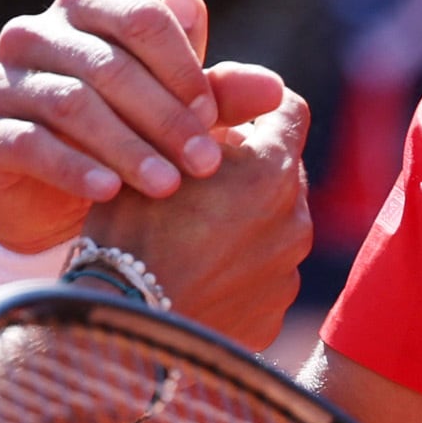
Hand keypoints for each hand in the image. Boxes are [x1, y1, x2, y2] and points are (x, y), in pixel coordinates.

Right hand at [0, 0, 281, 254]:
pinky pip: (30, 144)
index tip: (214, 117)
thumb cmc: (122, 138)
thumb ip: (216, 96)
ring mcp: (1, 82)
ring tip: (168, 187)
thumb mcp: (171, 114)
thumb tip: (274, 87)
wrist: (52, 200)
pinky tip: (110, 194)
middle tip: (206, 163)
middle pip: (108, 64)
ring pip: (71, 104)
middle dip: (163, 117)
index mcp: (84, 8)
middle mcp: (34, 33)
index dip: (182, 66)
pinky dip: (75, 168)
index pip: (140, 18)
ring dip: (126, 147)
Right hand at [85, 84, 311, 351]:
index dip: (252, 107)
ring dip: (244, 218)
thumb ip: (206, 114)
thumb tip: (234, 94)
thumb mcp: (156, 153)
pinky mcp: (273, 313)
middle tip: (192, 178)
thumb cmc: (130, 232)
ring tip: (191, 233)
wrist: (126, 328)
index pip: (288, 109)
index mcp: (273, 171)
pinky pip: (264, 273)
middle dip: (247, 167)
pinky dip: (239, 267)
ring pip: (274, 223)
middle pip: (281, 170)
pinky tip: (196, 273)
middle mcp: (296, 220)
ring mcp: (288, 271)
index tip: (218, 121)